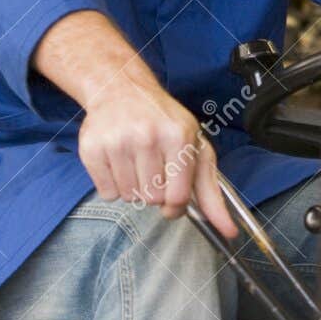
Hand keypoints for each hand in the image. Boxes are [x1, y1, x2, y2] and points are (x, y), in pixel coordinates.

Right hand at [79, 73, 236, 237]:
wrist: (121, 89)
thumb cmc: (163, 122)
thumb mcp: (195, 148)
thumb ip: (211, 192)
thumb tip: (229, 231)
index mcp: (178, 136)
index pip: (178, 197)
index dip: (176, 206)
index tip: (172, 199)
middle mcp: (147, 137)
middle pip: (152, 199)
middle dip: (154, 191)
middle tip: (152, 168)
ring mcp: (117, 142)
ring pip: (129, 198)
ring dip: (134, 188)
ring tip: (134, 162)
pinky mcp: (91, 149)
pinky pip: (107, 193)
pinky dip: (113, 186)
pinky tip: (117, 162)